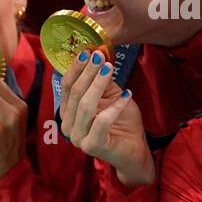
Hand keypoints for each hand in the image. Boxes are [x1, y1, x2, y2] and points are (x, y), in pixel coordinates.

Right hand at [59, 50, 154, 186]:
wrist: (134, 150)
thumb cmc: (121, 122)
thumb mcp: (110, 96)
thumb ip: (102, 81)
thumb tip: (99, 54)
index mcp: (68, 112)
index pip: (67, 86)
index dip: (76, 67)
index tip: (88, 51)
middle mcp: (68, 125)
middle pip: (75, 93)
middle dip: (88, 72)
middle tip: (99, 56)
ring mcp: (78, 138)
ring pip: (85, 105)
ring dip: (98, 84)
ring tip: (110, 69)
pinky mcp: (92, 146)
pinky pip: (102, 122)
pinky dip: (115, 106)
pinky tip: (127, 94)